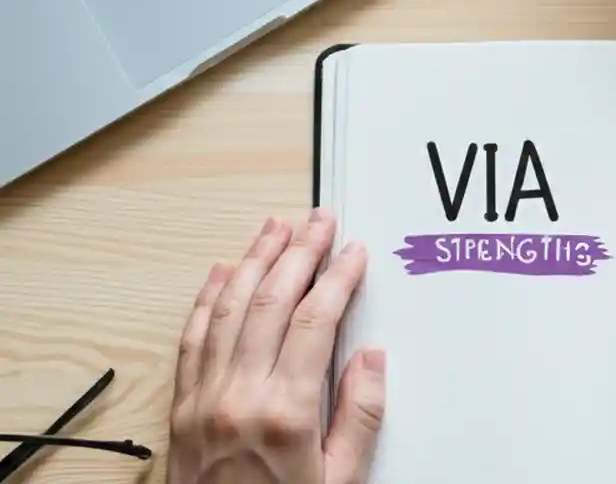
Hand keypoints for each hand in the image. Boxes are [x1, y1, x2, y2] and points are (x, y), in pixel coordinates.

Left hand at [168, 209, 384, 483]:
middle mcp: (238, 397)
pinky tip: (219, 272)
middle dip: (299, 253)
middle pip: (270, 302)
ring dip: (253, 261)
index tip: (352, 253)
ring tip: (275, 229)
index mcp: (284, 413)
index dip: (336, 278)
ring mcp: (204, 399)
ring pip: (228, 309)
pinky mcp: (182, 409)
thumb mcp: (341, 481)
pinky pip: (192, 338)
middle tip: (319, 222)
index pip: (313, 322)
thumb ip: (359, 418)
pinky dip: (206, 299)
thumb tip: (370, 359)